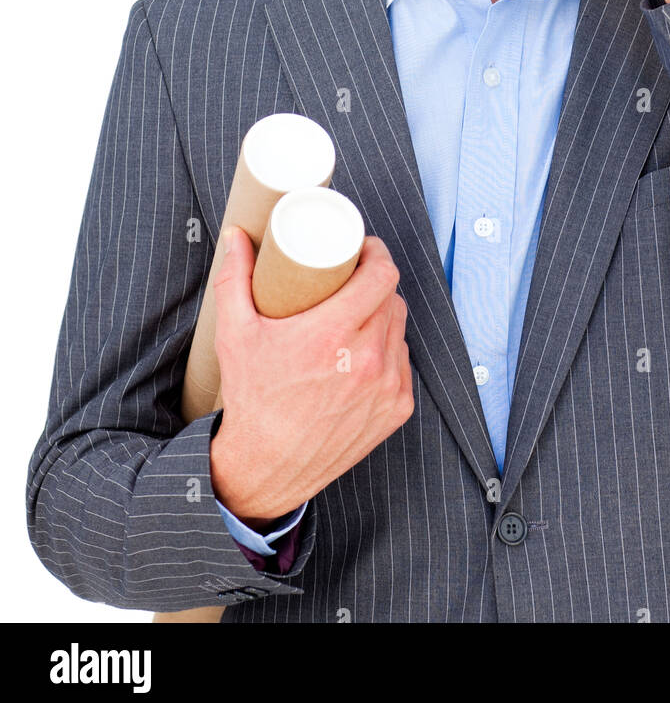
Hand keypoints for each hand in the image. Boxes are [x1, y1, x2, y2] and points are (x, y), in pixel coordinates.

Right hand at [209, 227, 412, 524]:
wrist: (267, 465)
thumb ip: (234, 280)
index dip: (377, 254)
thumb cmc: (252, 398)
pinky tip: (367, 353)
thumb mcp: (236, 334)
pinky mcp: (397, 408)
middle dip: (374, 284)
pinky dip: (389, 352)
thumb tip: (235, 237)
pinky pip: (403, 362)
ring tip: (358, 315)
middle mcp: (367, 359)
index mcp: (332, 334)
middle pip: (391, 297)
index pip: (382, 274)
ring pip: (399, 328)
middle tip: (353, 281)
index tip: (363, 250)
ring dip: (383, 316)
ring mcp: (387, 386)